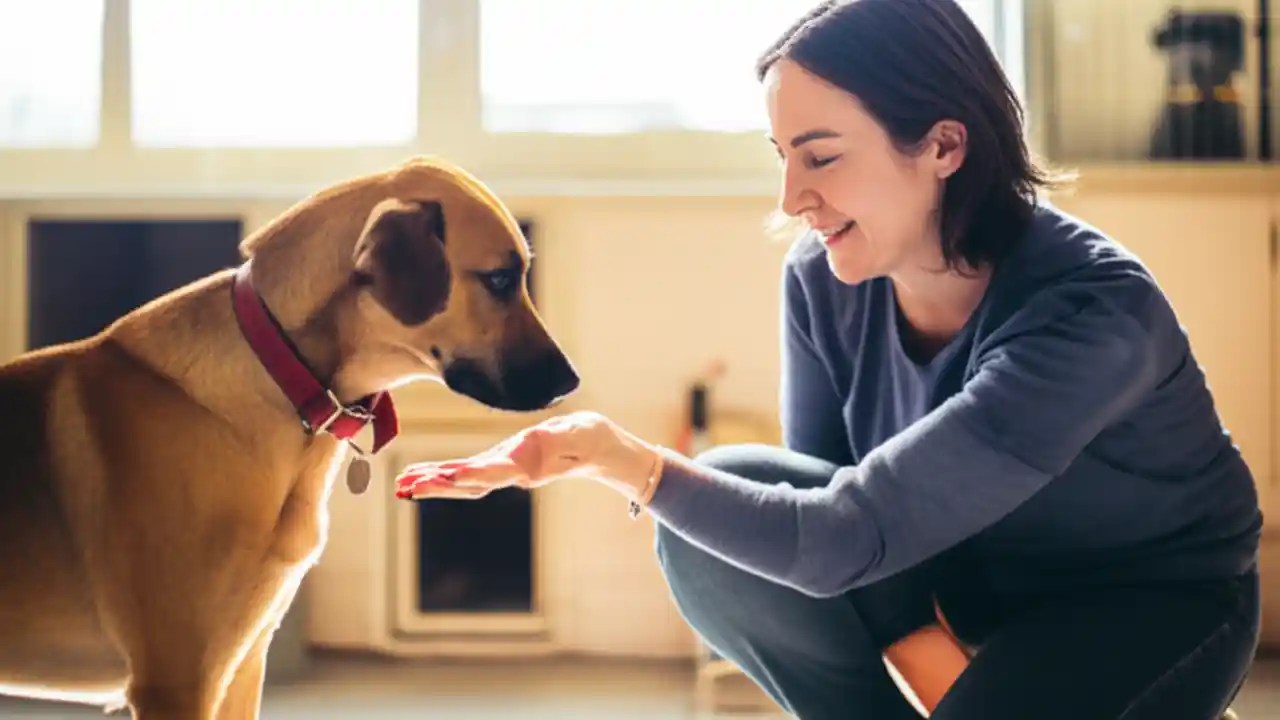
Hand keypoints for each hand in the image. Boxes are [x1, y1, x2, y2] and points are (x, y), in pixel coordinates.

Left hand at [394, 411, 661, 502]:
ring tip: (402, 485)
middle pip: (471, 483)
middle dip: (440, 485)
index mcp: (530, 464)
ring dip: (432, 483)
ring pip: (463, 481)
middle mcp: (512, 473)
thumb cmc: (591, 436)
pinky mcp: (500, 464)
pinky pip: (466, 472)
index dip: (474, 473)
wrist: (596, 447)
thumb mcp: (583, 433)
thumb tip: (544, 442)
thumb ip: (565, 438)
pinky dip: (440, 474)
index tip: (450, 475)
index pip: (498, 471)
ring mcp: (504, 471)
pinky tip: (417, 475)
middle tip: (408, 488)